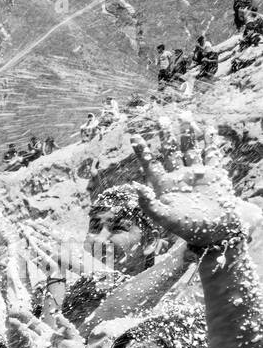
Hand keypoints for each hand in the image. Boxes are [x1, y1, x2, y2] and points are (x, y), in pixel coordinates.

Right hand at [8, 309, 87, 347]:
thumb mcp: (74, 337)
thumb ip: (66, 326)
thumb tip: (58, 315)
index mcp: (49, 334)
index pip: (35, 323)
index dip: (26, 316)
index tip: (16, 311)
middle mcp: (41, 341)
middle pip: (28, 330)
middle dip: (18, 323)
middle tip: (10, 317)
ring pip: (27, 339)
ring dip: (20, 332)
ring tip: (14, 324)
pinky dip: (29, 346)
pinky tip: (26, 339)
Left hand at [129, 118, 261, 248]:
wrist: (214, 232)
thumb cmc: (186, 228)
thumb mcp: (163, 217)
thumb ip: (148, 203)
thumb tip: (134, 186)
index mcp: (164, 186)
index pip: (150, 164)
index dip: (142, 151)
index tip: (134, 136)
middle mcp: (179, 177)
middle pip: (170, 152)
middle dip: (166, 136)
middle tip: (162, 119)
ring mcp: (196, 174)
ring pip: (190, 149)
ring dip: (187, 133)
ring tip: (185, 115)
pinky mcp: (214, 174)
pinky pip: (212, 154)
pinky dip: (210, 142)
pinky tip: (208, 128)